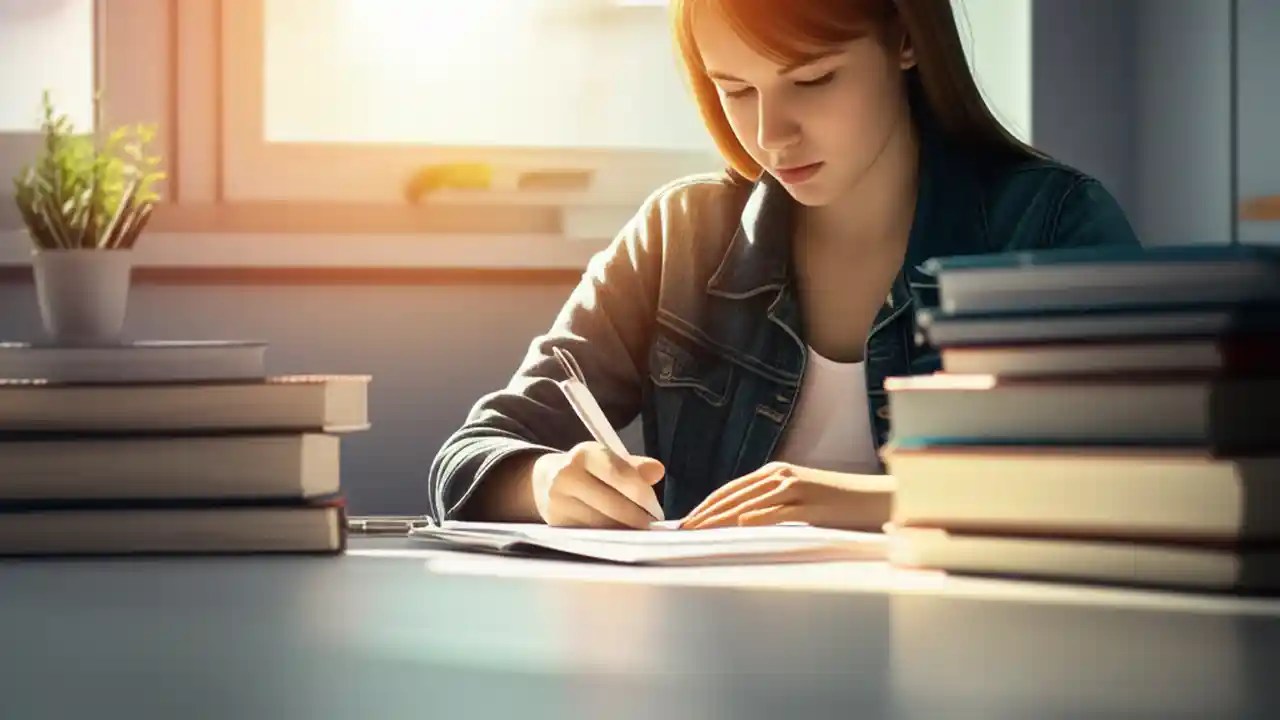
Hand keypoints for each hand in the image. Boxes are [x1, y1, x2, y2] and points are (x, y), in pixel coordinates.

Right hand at [531, 441, 664, 528]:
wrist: (544, 481)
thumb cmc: (587, 471)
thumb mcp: (608, 461)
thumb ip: (635, 467)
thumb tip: (658, 471)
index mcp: (585, 454)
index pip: (621, 474)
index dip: (643, 495)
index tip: (657, 511)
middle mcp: (567, 476)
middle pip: (614, 505)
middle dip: (639, 520)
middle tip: (653, 529)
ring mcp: (558, 502)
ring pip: (604, 525)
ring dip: (626, 533)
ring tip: (639, 534)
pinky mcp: (556, 524)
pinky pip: (591, 536)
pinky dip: (610, 539)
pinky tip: (620, 538)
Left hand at [679, 462, 894, 529]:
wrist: (880, 499)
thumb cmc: (839, 504)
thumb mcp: (800, 500)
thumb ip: (772, 505)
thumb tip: (741, 522)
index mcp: (775, 473)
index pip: (729, 490)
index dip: (704, 506)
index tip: (685, 522)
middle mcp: (781, 475)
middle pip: (733, 496)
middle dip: (704, 515)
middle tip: (681, 532)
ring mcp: (797, 488)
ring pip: (749, 505)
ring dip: (720, 519)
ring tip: (699, 534)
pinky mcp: (813, 505)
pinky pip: (779, 513)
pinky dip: (757, 519)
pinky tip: (739, 527)